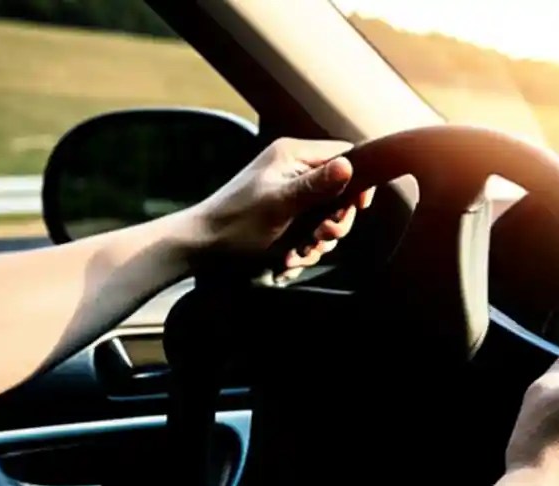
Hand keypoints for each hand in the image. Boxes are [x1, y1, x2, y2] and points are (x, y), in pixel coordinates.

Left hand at [189, 137, 373, 277]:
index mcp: (293, 155)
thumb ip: (317, 185)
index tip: (357, 207)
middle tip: (320, 236)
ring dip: (318, 241)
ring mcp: (291, 196)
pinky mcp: (286, 218)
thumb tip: (350, 165)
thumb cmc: (236, 222)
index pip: (343, 155)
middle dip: (335, 221)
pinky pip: (310, 233)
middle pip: (341, 192)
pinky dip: (304, 249)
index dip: (357, 181)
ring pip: (327, 217)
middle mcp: (294, 171)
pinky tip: (288, 258)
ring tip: (298, 252)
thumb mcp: (280, 203)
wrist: (201, 247)